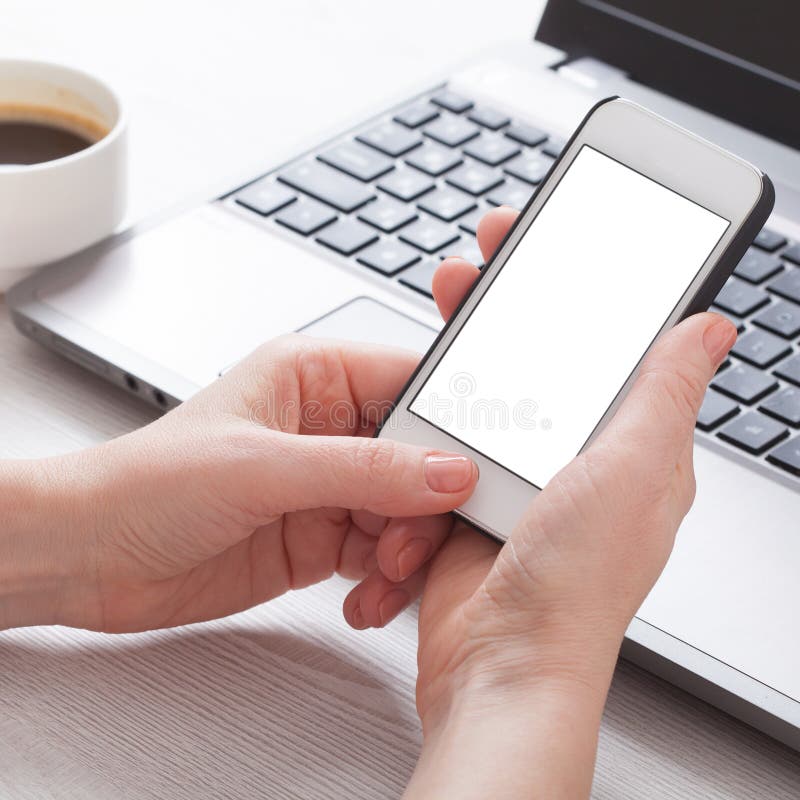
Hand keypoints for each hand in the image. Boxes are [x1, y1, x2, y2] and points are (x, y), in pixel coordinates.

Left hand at [1, 336, 478, 632]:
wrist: (91, 556)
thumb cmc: (148, 483)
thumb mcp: (264, 468)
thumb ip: (364, 470)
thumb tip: (448, 471)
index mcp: (317, 378)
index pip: (413, 388)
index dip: (449, 429)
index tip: (470, 474)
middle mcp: (330, 428)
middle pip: (423, 460)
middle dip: (426, 507)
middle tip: (404, 543)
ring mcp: (329, 485)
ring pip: (409, 513)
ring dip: (406, 552)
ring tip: (379, 578)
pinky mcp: (322, 535)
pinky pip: (383, 555)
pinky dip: (385, 582)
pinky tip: (363, 598)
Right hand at [343, 208, 736, 797]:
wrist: (499, 663)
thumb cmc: (574, 586)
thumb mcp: (631, 470)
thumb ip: (663, 394)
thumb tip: (709, 330)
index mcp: (624, 445)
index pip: (601, 345)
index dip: (571, 289)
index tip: (537, 245)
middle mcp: (569, 459)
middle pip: (529, 363)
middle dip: (494, 316)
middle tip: (466, 279)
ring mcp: (512, 479)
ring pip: (476, 401)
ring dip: (448, 378)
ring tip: (429, 349)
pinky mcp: (463, 499)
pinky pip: (437, 450)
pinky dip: (422, 439)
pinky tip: (413, 421)